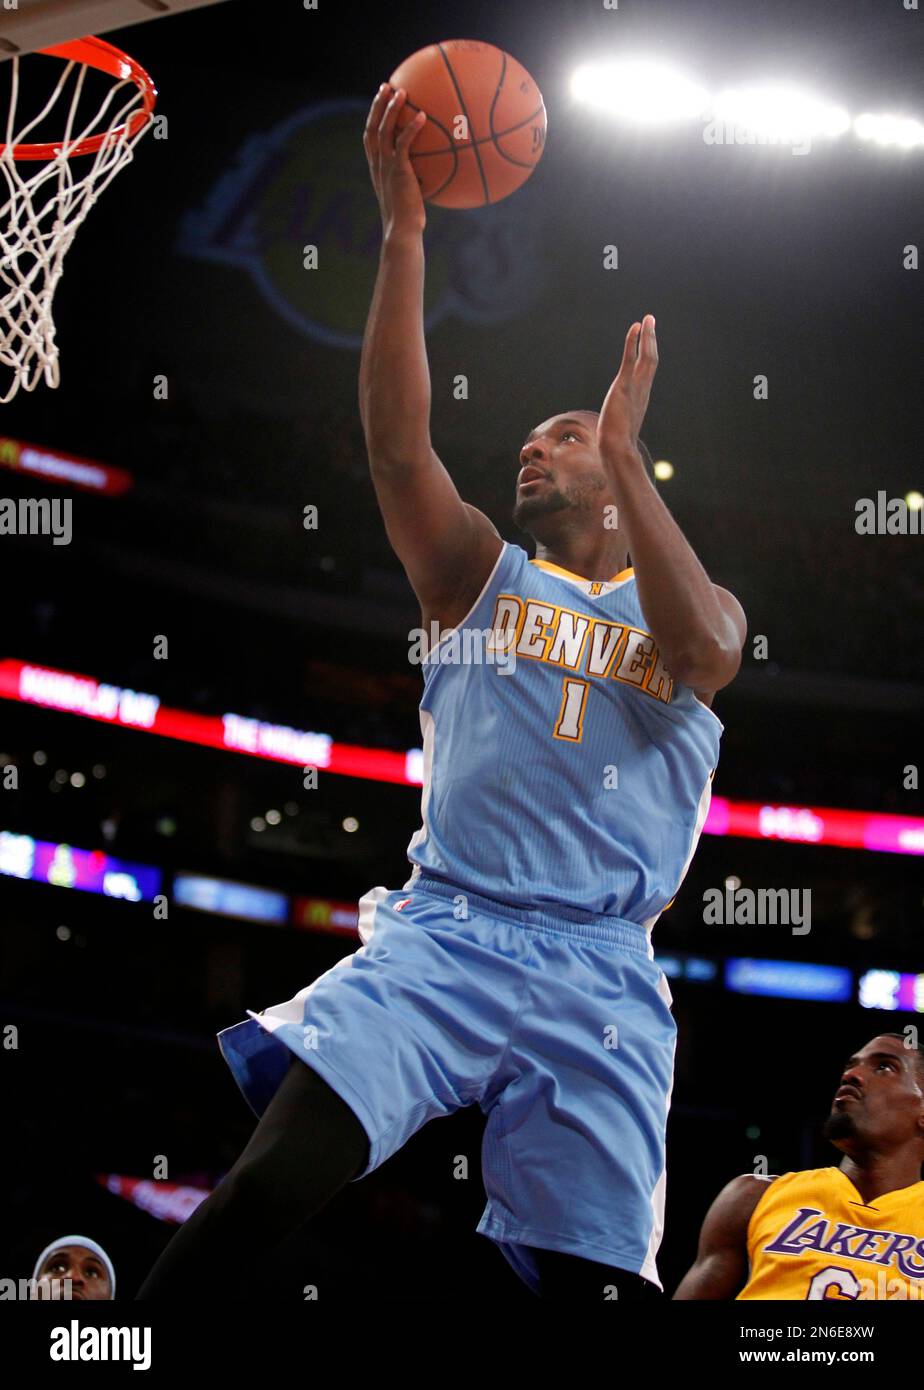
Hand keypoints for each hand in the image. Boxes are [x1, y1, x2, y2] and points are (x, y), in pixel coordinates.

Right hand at [363, 83, 427, 238]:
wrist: (402, 231)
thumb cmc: (408, 219)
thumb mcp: (408, 196)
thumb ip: (414, 181)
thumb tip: (430, 175)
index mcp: (377, 169)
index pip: (370, 138)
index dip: (372, 118)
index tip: (379, 102)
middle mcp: (378, 165)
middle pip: (372, 127)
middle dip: (377, 105)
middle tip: (385, 86)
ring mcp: (386, 167)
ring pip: (384, 130)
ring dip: (391, 108)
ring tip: (400, 91)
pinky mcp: (398, 171)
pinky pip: (403, 143)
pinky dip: (411, 128)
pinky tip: (422, 116)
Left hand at [597, 315, 657, 458]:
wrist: (618, 449)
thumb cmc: (617, 445)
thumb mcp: (620, 431)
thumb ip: (621, 427)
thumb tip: (615, 440)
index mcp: (641, 397)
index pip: (647, 371)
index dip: (648, 354)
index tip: (648, 342)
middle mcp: (642, 389)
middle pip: (652, 359)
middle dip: (651, 339)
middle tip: (650, 321)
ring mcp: (635, 387)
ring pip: (647, 356)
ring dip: (647, 336)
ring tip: (647, 319)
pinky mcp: (623, 385)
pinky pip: (631, 358)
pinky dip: (634, 342)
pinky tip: (635, 327)